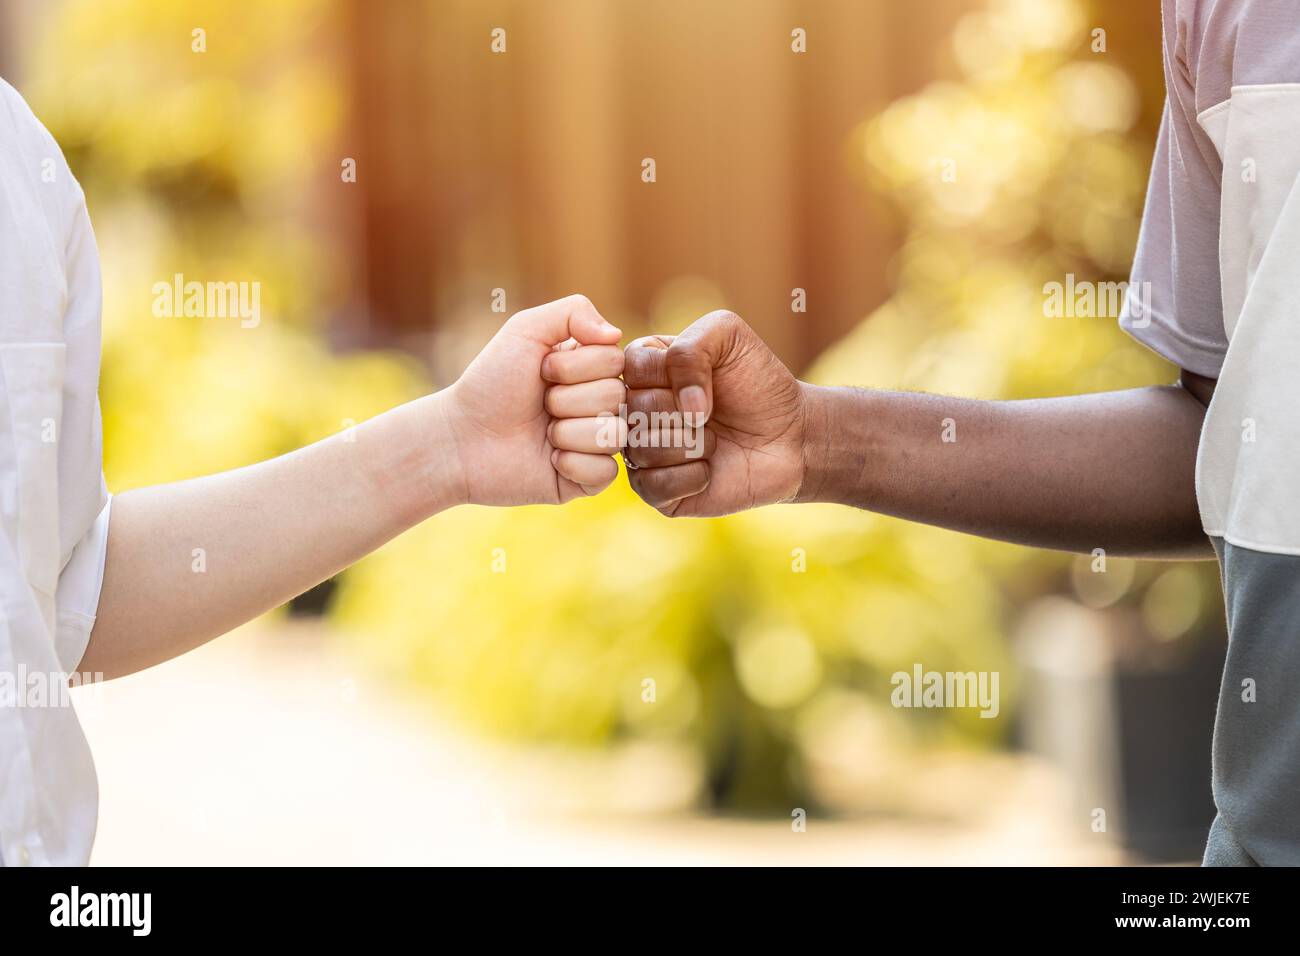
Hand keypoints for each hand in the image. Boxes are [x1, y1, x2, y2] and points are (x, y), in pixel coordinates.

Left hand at [445, 294, 626, 504]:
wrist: (462, 437)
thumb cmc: (491, 382)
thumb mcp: (525, 330)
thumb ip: (573, 312)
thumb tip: (616, 334)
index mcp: (593, 369)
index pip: (615, 361)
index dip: (574, 367)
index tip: (542, 371)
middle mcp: (600, 405)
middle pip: (616, 397)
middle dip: (567, 399)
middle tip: (538, 405)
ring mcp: (596, 443)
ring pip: (613, 434)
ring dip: (566, 432)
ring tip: (541, 433)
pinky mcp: (587, 479)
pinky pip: (606, 470)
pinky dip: (573, 464)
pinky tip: (549, 460)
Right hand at [622, 310, 810, 515]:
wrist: (790, 435)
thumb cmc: (756, 383)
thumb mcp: (727, 336)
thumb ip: (691, 348)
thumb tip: (683, 408)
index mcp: (643, 368)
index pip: (631, 366)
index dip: (674, 375)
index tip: (706, 378)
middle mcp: (634, 410)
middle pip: (633, 409)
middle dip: (686, 413)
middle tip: (712, 415)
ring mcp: (640, 451)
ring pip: (640, 448)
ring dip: (693, 444)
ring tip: (714, 441)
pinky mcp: (654, 491)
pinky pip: (654, 485)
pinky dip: (692, 477)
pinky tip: (710, 470)